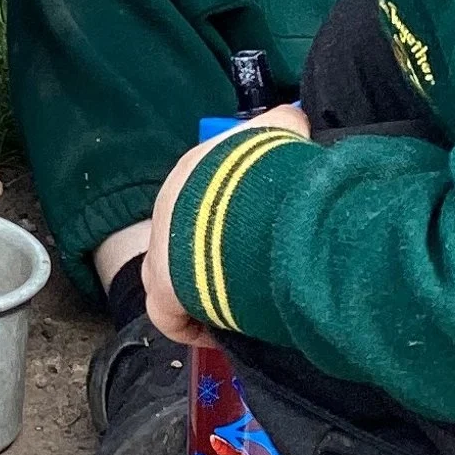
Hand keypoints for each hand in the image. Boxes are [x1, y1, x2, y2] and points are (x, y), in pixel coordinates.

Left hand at [141, 102, 308, 343]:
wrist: (245, 210)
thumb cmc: (263, 171)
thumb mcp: (278, 134)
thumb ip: (283, 126)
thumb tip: (294, 124)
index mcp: (191, 174)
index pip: (201, 198)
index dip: (226, 217)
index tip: (252, 233)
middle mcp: (168, 211)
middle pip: (186, 239)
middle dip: (214, 256)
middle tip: (250, 272)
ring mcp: (160, 251)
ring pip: (173, 277)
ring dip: (201, 291)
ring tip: (236, 303)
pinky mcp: (162, 290)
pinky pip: (170, 316)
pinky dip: (193, 325)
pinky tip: (219, 331)